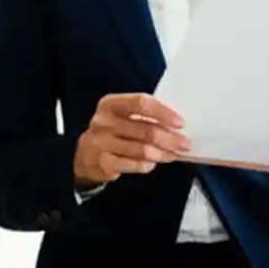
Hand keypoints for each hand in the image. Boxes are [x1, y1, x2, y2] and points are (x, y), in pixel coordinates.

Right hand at [73, 93, 190, 186]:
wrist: (84, 154)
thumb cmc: (112, 131)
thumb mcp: (122, 116)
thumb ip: (144, 116)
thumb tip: (176, 126)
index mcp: (111, 104)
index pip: (140, 103)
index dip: (163, 113)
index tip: (180, 123)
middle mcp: (104, 121)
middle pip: (145, 129)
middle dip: (169, 138)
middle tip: (185, 144)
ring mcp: (102, 142)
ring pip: (142, 149)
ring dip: (163, 153)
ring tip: (173, 155)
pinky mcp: (103, 162)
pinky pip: (134, 165)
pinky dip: (147, 165)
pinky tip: (152, 163)